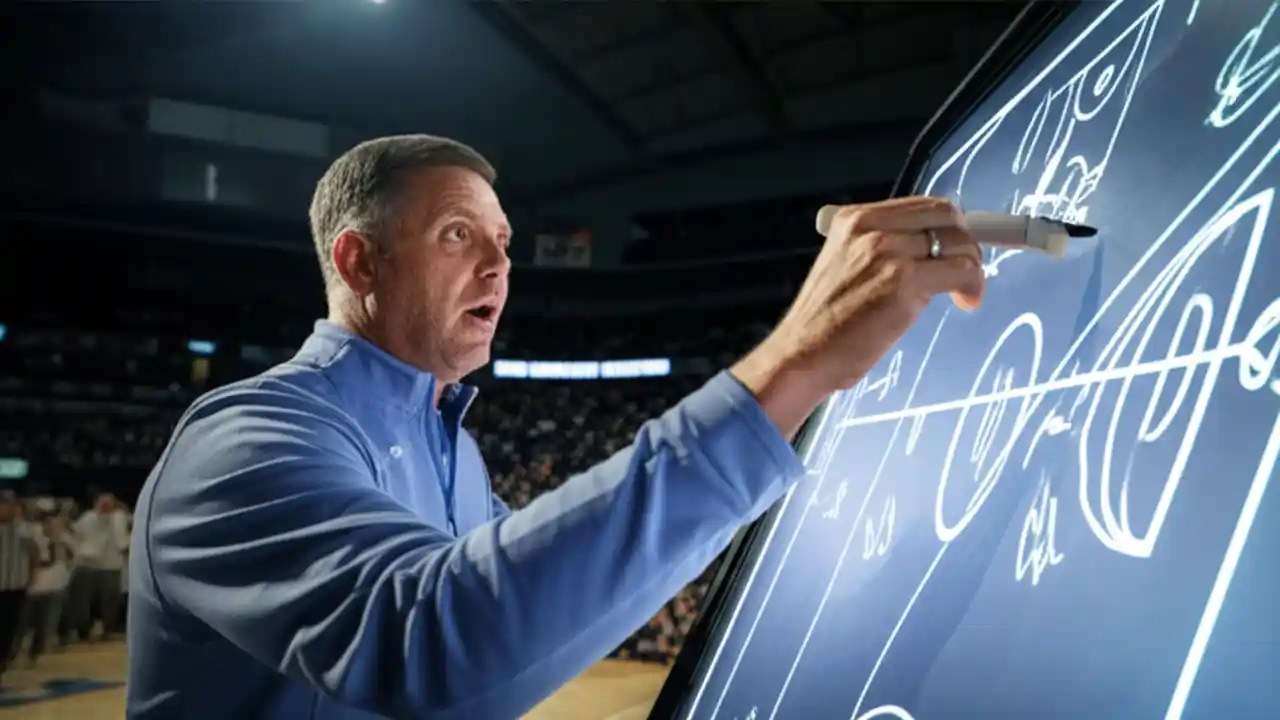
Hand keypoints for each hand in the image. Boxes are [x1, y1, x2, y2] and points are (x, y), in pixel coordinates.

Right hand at [732, 196, 983, 437]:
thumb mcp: (843, 265)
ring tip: (964, 292)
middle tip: (966, 269)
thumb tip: (927, 247)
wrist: (803, 354)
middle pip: (945, 215)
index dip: (948, 225)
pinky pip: (961, 271)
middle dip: (966, 241)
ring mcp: (888, 253)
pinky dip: (973, 286)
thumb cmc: (823, 323)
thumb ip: (879, 249)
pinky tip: (965, 302)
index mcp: (853, 219)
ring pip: (958, 244)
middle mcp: (870, 229)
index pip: (921, 205)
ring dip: (972, 268)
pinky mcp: (904, 282)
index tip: (956, 246)